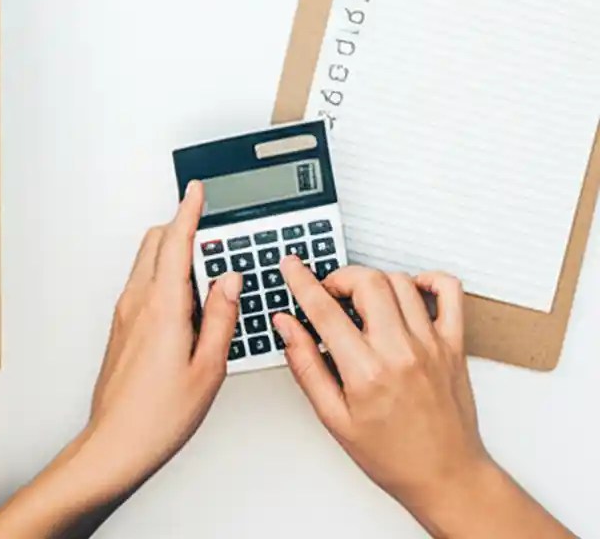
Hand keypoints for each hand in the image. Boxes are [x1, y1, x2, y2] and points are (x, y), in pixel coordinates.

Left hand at [0, 181, 240, 537]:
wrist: (115, 443)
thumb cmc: (159, 415)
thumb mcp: (208, 367)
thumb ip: (221, 317)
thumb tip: (229, 281)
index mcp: (162, 308)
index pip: (176, 243)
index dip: (188, 211)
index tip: (196, 190)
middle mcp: (137, 303)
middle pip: (156, 244)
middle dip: (181, 228)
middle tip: (211, 230)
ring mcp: (124, 314)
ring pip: (147, 263)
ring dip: (172, 253)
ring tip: (205, 268)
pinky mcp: (120, 328)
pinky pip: (142, 285)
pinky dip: (164, 277)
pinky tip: (186, 301)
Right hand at [273, 258, 572, 536]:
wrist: (445, 476)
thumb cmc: (393, 455)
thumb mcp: (333, 417)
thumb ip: (306, 365)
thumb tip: (287, 327)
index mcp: (366, 372)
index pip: (325, 309)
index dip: (301, 281)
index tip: (292, 267)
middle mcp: (402, 351)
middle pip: (367, 281)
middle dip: (339, 277)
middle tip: (328, 293)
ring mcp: (432, 344)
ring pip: (401, 281)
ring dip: (374, 280)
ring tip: (361, 300)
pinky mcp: (455, 344)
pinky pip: (449, 291)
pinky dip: (428, 279)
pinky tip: (408, 292)